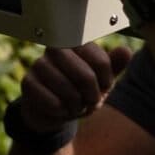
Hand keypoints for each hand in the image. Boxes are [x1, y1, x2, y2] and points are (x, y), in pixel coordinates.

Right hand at [15, 42, 134, 132]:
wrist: (52, 109)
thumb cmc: (79, 89)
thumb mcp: (100, 80)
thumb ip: (113, 66)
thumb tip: (126, 51)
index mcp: (77, 43)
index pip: (101, 61)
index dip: (107, 81)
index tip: (103, 87)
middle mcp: (56, 49)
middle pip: (86, 75)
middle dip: (93, 95)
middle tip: (91, 102)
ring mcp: (39, 64)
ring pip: (68, 90)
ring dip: (77, 105)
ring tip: (76, 106)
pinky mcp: (28, 82)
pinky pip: (52, 102)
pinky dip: (62, 112)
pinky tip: (60, 109)